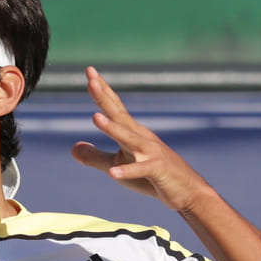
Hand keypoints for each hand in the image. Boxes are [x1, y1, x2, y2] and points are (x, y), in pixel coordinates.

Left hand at [71, 67, 215, 214]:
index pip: (114, 108)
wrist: (187, 190)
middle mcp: (141, 137)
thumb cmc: (151, 176)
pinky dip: (127, 171)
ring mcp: (151, 153)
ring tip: (95, 117)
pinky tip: (113, 173)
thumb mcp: (118, 164)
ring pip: (129, 139)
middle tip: (91, 79)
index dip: (101, 91)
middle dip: (104, 97)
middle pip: (119, 115)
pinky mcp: (158, 171)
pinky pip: (141, 170)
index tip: (89, 71)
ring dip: (112, 129)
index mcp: (131, 133)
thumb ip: (96, 157)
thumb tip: (73, 148)